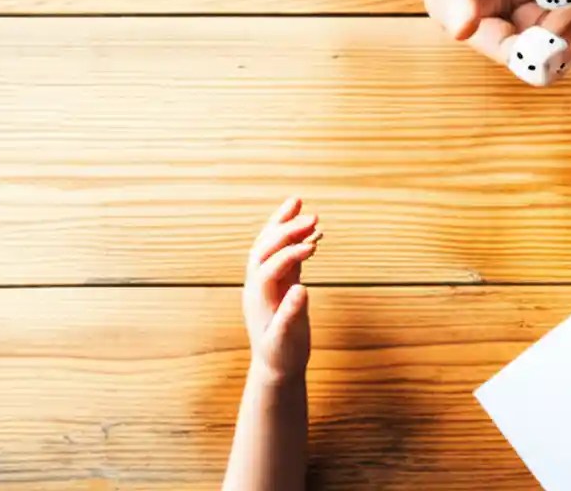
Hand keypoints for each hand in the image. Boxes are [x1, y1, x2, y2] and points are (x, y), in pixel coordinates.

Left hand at [243, 197, 318, 381]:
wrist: (276, 367)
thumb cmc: (282, 355)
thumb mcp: (286, 339)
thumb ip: (291, 314)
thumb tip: (300, 289)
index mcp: (257, 298)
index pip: (269, 267)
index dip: (289, 254)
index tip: (312, 246)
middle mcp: (258, 285)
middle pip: (265, 249)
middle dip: (286, 230)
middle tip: (312, 216)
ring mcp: (268, 282)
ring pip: (271, 246)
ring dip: (284, 225)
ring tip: (299, 204)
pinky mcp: (281, 283)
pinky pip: (285, 255)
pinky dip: (295, 240)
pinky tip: (313, 231)